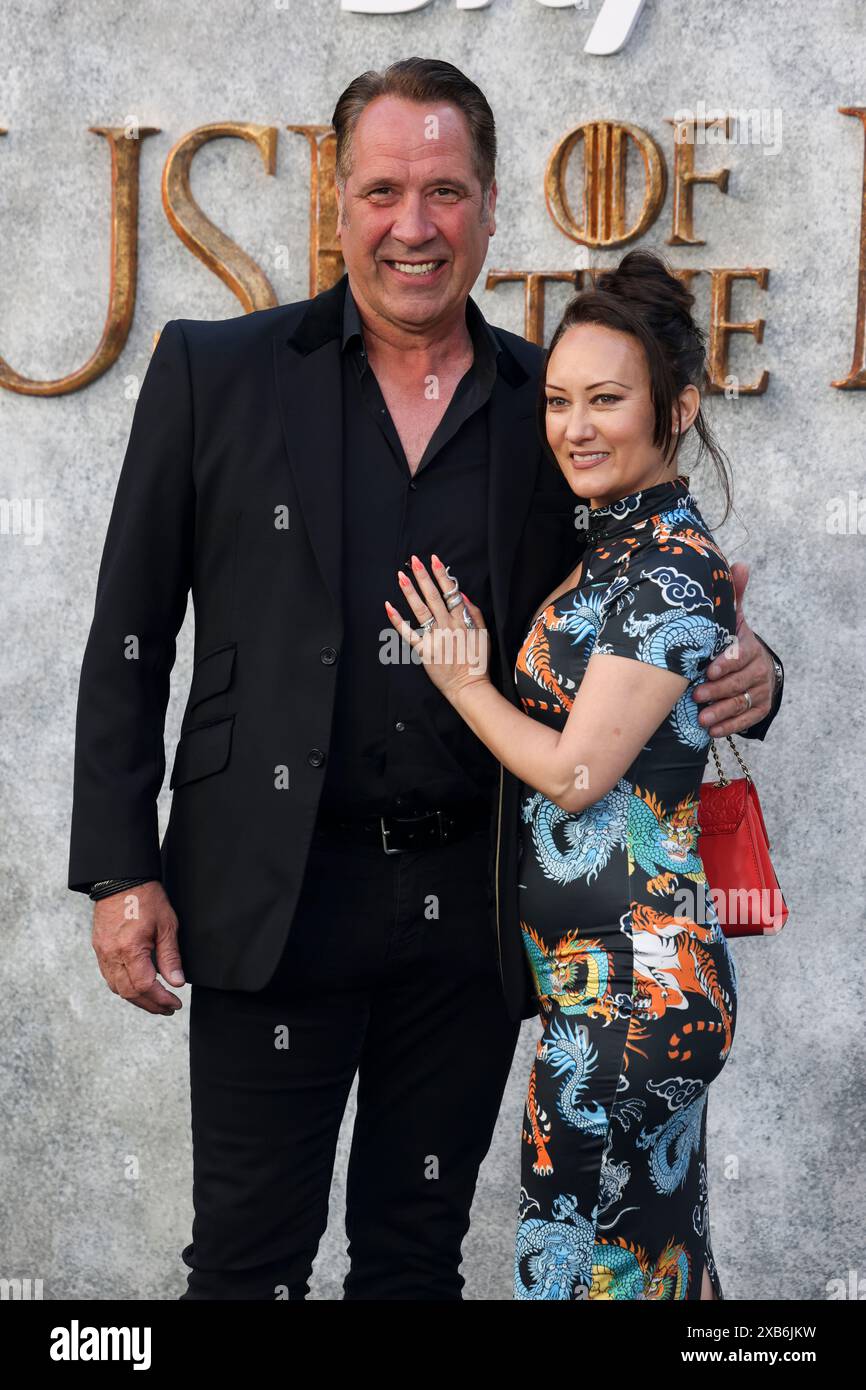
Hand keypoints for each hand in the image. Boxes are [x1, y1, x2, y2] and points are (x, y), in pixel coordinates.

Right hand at [91, 880, 184, 1015]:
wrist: (120, 879)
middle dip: (150, 1005)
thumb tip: (176, 982)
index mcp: (130, 950)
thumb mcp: (167, 925)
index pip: (145, 986)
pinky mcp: (99, 948)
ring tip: (156, 1001)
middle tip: (168, 1008)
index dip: (161, 1000)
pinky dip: (124, 986)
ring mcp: (102, 953)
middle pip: (129, 993)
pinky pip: (109, 976)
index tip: (175, 1004)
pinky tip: (138, 986)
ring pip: (117, 988)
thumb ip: (170, 957)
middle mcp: (112, 955)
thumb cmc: (146, 897)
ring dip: (136, 998)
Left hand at [385, 552, 489, 702]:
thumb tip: (461, 594)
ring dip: (410, 591)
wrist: (469, 687)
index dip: (441, 574)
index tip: (434, 560)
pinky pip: (407, 633)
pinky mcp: (423, 651)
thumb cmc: (477, 661)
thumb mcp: (483, 633)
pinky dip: (397, 619)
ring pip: (420, 609)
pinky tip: (388, 606)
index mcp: (462, 620)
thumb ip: (473, 612)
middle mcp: (447, 625)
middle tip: (414, 560)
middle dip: (423, 576)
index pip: (450, 591)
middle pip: (433, 596)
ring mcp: (434, 637)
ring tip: (401, 576)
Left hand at [693, 562, 775, 735]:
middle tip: (696, 697)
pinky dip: (730, 726)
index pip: (741, 654)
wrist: (753, 666)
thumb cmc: (731, 641)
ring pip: (742, 703)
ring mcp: (761, 690)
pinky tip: (713, 731)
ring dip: (721, 712)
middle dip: (717, 690)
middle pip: (739, 682)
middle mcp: (759, 668)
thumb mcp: (731, 620)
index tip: (709, 669)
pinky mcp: (761, 709)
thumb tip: (740, 564)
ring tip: (702, 719)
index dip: (726, 663)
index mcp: (748, 646)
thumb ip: (732, 597)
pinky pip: (747, 720)